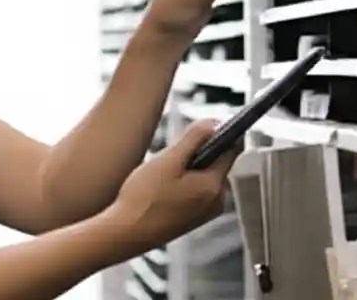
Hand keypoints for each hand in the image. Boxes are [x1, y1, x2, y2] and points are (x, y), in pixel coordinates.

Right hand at [104, 120, 243, 250]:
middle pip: (215, 163)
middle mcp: (215, 202)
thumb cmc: (144, 199)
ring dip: (186, 168)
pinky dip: (181, 183)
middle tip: (170, 155)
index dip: (220, 133)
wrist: (124, 234)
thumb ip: (194, 139)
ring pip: (202, 176)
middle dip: (196, 152)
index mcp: (214, 187)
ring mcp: (204, 213)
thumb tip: (214, 122)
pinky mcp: (192, 219)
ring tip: (161, 175)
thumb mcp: (169, 160)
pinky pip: (194, 191)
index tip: (203, 126)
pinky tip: (159, 189)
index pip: (231, 150)